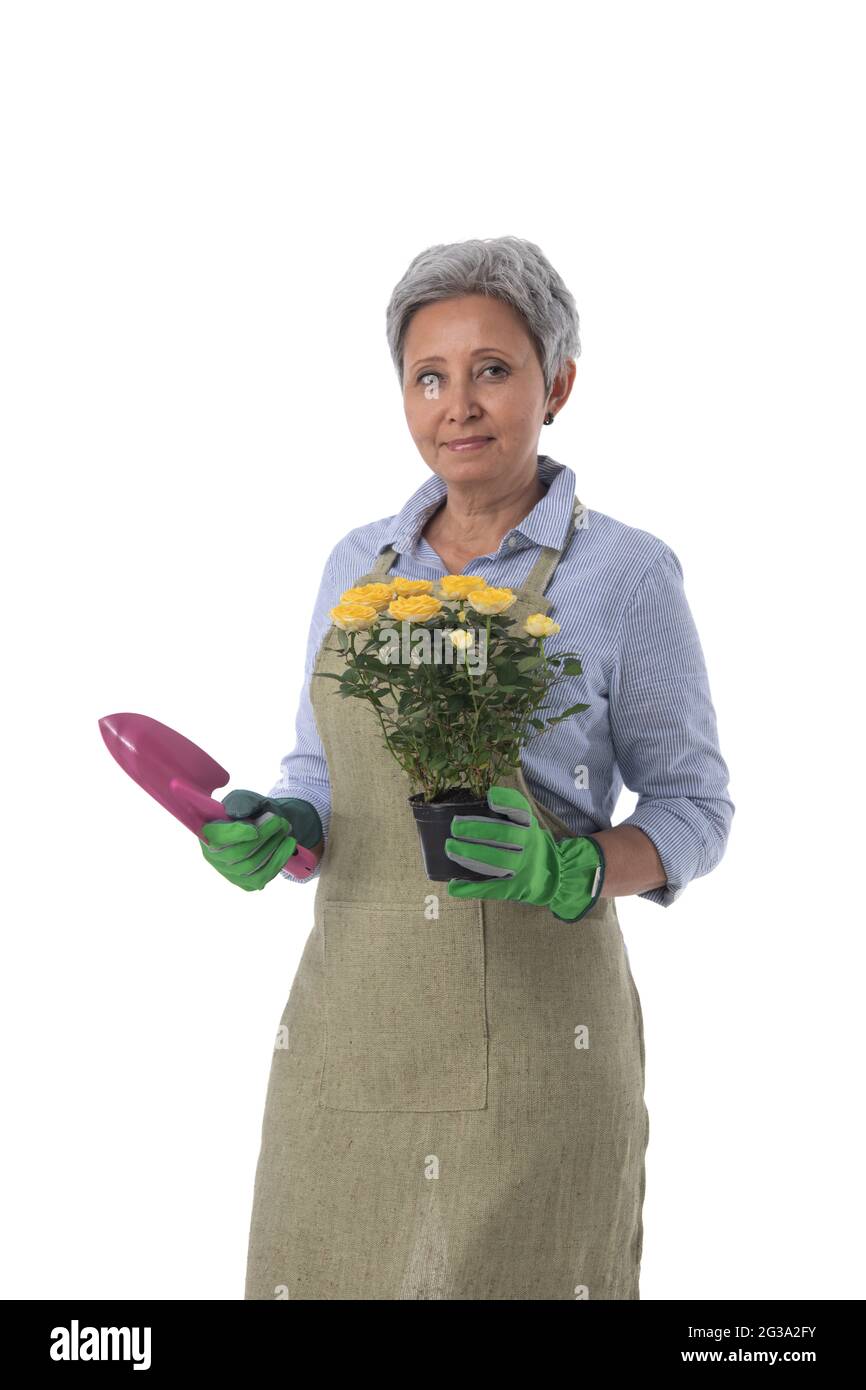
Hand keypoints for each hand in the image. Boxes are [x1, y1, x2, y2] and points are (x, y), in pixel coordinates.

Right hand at [200, 790, 322, 891]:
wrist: (268, 825)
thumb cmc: (251, 811)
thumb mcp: (245, 799)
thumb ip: (241, 803)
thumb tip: (239, 813)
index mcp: (207, 833)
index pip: (218, 838)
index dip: (236, 835)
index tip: (255, 830)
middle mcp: (213, 856)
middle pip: (238, 853)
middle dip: (263, 836)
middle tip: (279, 821)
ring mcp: (229, 873)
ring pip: (251, 865)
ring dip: (273, 846)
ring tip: (286, 830)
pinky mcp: (246, 883)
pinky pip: (262, 877)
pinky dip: (278, 860)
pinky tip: (288, 845)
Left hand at [444, 785, 604, 921]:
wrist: (554, 875)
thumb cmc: (529, 845)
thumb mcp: (526, 826)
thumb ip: (508, 815)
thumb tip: (477, 802)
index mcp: (530, 826)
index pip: (521, 810)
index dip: (506, 802)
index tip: (490, 797)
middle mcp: (530, 845)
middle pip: (505, 834)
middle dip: (477, 829)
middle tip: (455, 827)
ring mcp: (525, 867)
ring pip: (498, 860)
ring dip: (471, 854)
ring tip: (451, 848)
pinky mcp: (517, 888)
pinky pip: (493, 888)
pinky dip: (471, 888)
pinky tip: (454, 885)